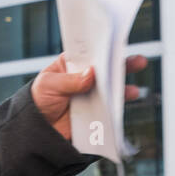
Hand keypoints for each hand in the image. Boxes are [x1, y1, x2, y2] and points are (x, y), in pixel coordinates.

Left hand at [31, 53, 148, 141]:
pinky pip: (109, 108)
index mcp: (72, 64)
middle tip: (138, 62)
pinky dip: (118, 107)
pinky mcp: (95, 112)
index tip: (118, 45)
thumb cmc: (38, 101)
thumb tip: (90, 74)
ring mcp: (91, 94)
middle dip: (123, 65)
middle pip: (107, 68)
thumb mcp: (49, 85)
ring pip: (111, 88)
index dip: (105, 47)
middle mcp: (85, 77)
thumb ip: (69, 80)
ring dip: (124, 88)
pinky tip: (124, 106)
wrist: (36, 130)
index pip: (91, 52)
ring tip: (132, 91)